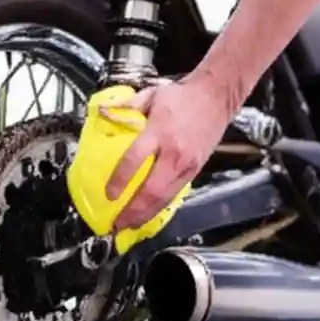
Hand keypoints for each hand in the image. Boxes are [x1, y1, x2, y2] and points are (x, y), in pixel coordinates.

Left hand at [105, 76, 233, 230]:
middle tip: (117, 224)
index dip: (120, 179)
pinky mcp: (195, 169)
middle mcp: (174, 153)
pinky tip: (148, 214)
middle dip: (133, 210)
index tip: (109, 194)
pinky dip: (160, 206)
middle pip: (152, 189)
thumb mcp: (151, 94)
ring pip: (164, 197)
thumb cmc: (182, 96)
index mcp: (159, 132)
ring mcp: (187, 164)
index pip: (135, 160)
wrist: (217, 95)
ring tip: (129, 225)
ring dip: (146, 214)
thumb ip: (126, 107)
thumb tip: (102, 113)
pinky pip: (175, 193)